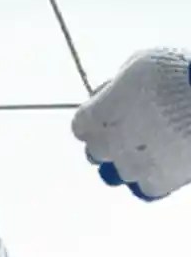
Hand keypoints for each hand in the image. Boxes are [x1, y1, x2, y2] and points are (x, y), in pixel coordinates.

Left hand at [73, 48, 190, 199]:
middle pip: (96, 152)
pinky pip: (146, 190)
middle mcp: (107, 145)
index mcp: (96, 116)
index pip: (81, 127)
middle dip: (111, 143)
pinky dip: (153, 180)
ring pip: (118, 173)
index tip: (113, 115)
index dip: (97, 122)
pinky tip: (166, 166)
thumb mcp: (138, 66)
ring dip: (132, 162)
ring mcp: (132, 167)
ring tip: (155, 149)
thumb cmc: (175, 73)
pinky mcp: (160, 183)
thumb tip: (116, 94)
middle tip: (135, 132)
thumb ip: (119, 87)